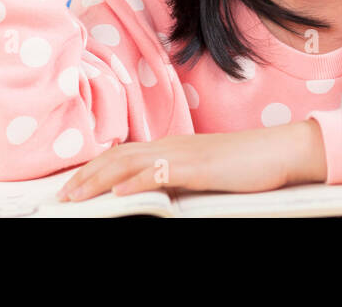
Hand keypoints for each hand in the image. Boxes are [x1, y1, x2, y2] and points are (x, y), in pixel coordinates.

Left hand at [56, 122, 323, 200]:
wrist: (280, 151)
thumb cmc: (247, 164)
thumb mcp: (204, 172)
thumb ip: (176, 178)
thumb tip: (149, 192)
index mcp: (172, 146)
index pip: (123, 154)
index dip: (94, 168)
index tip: (72, 185)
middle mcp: (172, 145)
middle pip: (118, 157)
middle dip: (85, 176)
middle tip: (61, 196)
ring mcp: (184, 155)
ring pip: (130, 163)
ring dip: (98, 180)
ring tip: (75, 196)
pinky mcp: (199, 167)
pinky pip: (161, 173)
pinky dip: (136, 182)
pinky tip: (119, 194)